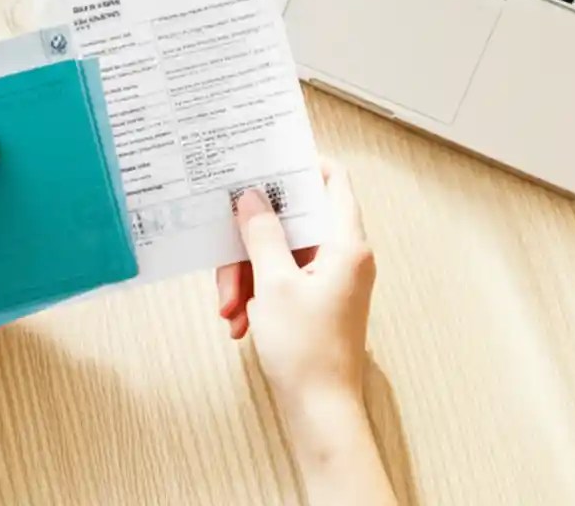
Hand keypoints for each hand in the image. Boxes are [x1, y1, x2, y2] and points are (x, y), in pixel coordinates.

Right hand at [215, 161, 375, 408]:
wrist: (319, 411)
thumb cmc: (307, 351)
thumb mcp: (273, 285)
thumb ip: (262, 234)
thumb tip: (253, 197)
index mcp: (347, 244)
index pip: (333, 181)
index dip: (301, 166)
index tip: (265, 163)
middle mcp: (345, 256)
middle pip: (295, 223)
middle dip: (254, 242)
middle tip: (227, 265)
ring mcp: (332, 279)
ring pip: (282, 254)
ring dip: (249, 276)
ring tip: (229, 307)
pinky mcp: (318, 300)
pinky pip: (283, 280)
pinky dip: (258, 295)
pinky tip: (240, 322)